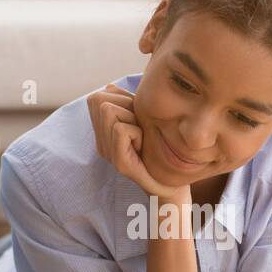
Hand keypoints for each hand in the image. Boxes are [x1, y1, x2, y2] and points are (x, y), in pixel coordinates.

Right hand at [87, 83, 176, 198]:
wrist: (173, 185)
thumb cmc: (161, 150)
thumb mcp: (143, 119)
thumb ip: (126, 103)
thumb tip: (110, 87)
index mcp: (103, 131)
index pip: (98, 98)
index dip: (121, 101)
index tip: (136, 119)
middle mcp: (101, 142)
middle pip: (100, 100)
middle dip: (125, 107)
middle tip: (139, 128)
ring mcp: (107, 153)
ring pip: (109, 111)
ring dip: (131, 119)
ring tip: (141, 137)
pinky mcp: (119, 163)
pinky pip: (121, 129)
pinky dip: (136, 132)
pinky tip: (142, 145)